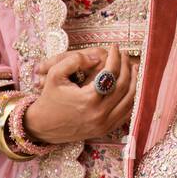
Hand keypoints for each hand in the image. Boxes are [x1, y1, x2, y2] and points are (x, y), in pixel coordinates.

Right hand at [22, 44, 136, 144]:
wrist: (43, 127)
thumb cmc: (49, 98)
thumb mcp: (55, 74)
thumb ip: (75, 60)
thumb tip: (97, 57)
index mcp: (88, 99)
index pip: (110, 73)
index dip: (115, 57)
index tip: (115, 47)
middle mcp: (99, 113)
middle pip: (123, 85)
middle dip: (126, 66)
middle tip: (124, 54)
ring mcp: (104, 124)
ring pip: (129, 100)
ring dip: (134, 81)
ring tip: (131, 67)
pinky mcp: (105, 130)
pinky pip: (126, 113)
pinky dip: (132, 98)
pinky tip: (130, 86)